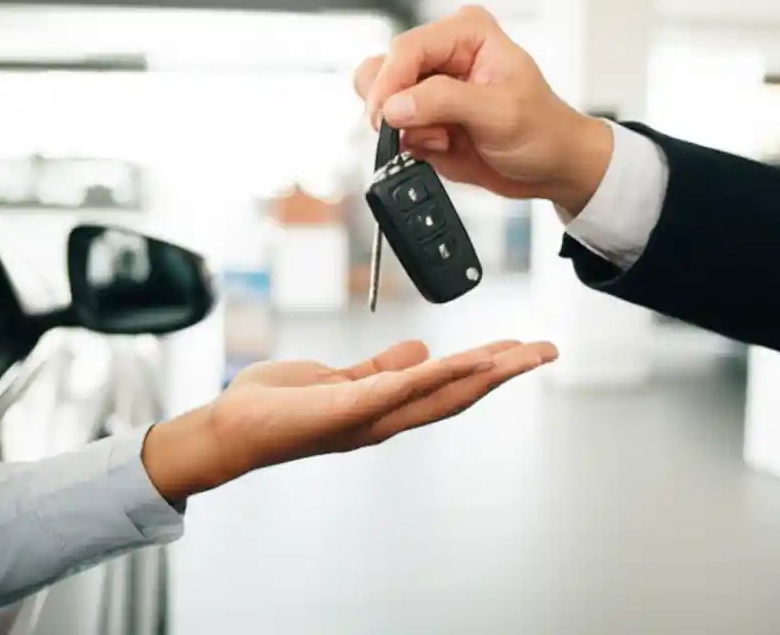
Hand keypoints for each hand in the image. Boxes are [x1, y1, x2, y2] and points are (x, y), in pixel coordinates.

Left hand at [141, 339, 556, 501]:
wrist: (232, 428)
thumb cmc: (276, 406)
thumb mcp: (337, 378)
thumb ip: (379, 367)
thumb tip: (421, 351)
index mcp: (386, 407)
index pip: (449, 387)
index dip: (490, 370)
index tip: (524, 351)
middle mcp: (386, 418)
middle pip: (458, 393)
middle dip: (506, 373)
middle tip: (547, 351)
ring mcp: (369, 417)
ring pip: (439, 394)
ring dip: (485, 373)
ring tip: (523, 355)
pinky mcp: (346, 409)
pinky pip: (397, 389)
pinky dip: (432, 375)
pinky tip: (462, 360)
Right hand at [354, 5, 612, 216]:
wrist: (551, 167)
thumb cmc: (543, 130)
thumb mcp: (500, 113)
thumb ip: (444, 102)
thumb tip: (396, 104)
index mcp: (467, 33)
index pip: (408, 48)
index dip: (390, 82)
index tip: (386, 116)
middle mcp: (443, 54)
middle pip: (384, 69)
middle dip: (396, 108)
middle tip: (423, 131)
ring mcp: (429, 86)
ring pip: (380, 99)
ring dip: (404, 128)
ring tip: (442, 138)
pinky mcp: (423, 116)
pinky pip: (393, 129)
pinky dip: (410, 144)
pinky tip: (444, 146)